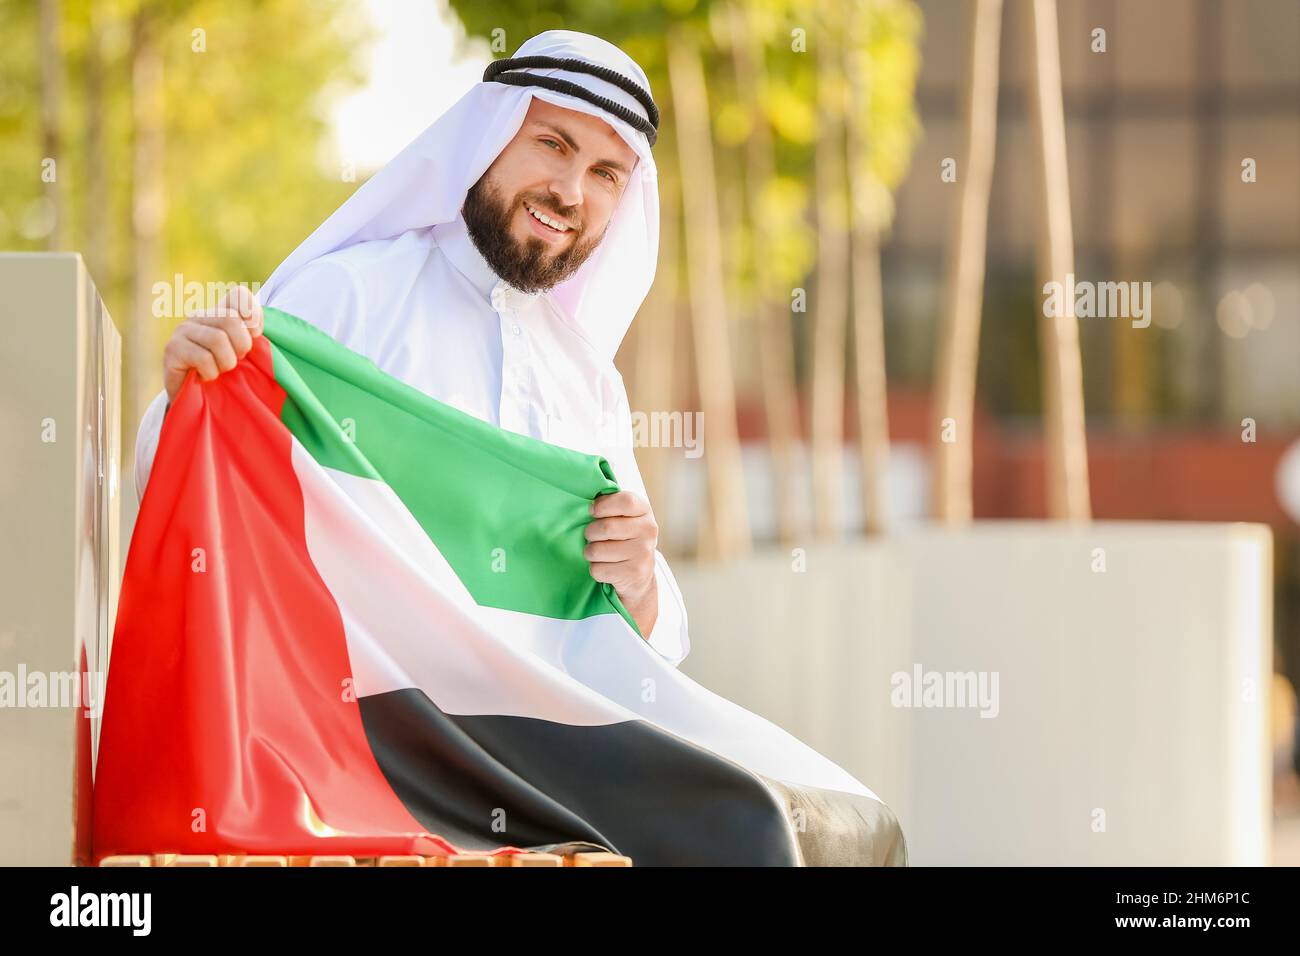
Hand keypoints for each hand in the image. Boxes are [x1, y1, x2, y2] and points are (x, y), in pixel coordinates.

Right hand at [162, 285, 263, 403]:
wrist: (197, 400)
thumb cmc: (227, 376)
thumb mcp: (246, 354)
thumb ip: (255, 337)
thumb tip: (256, 329)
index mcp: (220, 312)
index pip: (238, 295)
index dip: (254, 315)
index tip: (255, 336)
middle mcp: (199, 316)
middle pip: (230, 319)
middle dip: (242, 346)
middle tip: (237, 361)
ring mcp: (183, 330)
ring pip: (217, 339)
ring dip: (226, 362)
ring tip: (220, 370)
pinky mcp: (172, 349)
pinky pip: (202, 358)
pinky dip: (211, 373)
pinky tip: (205, 377)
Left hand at [584, 490, 658, 637]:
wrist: (639, 574)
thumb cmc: (624, 538)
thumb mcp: (624, 516)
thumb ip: (610, 504)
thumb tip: (587, 500)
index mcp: (644, 510)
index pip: (625, 501)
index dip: (602, 505)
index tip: (592, 511)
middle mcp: (649, 530)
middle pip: (606, 527)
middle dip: (590, 532)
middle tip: (592, 535)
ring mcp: (643, 553)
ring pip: (597, 550)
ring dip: (590, 552)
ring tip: (598, 552)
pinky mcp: (634, 574)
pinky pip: (598, 569)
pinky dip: (595, 569)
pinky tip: (606, 566)